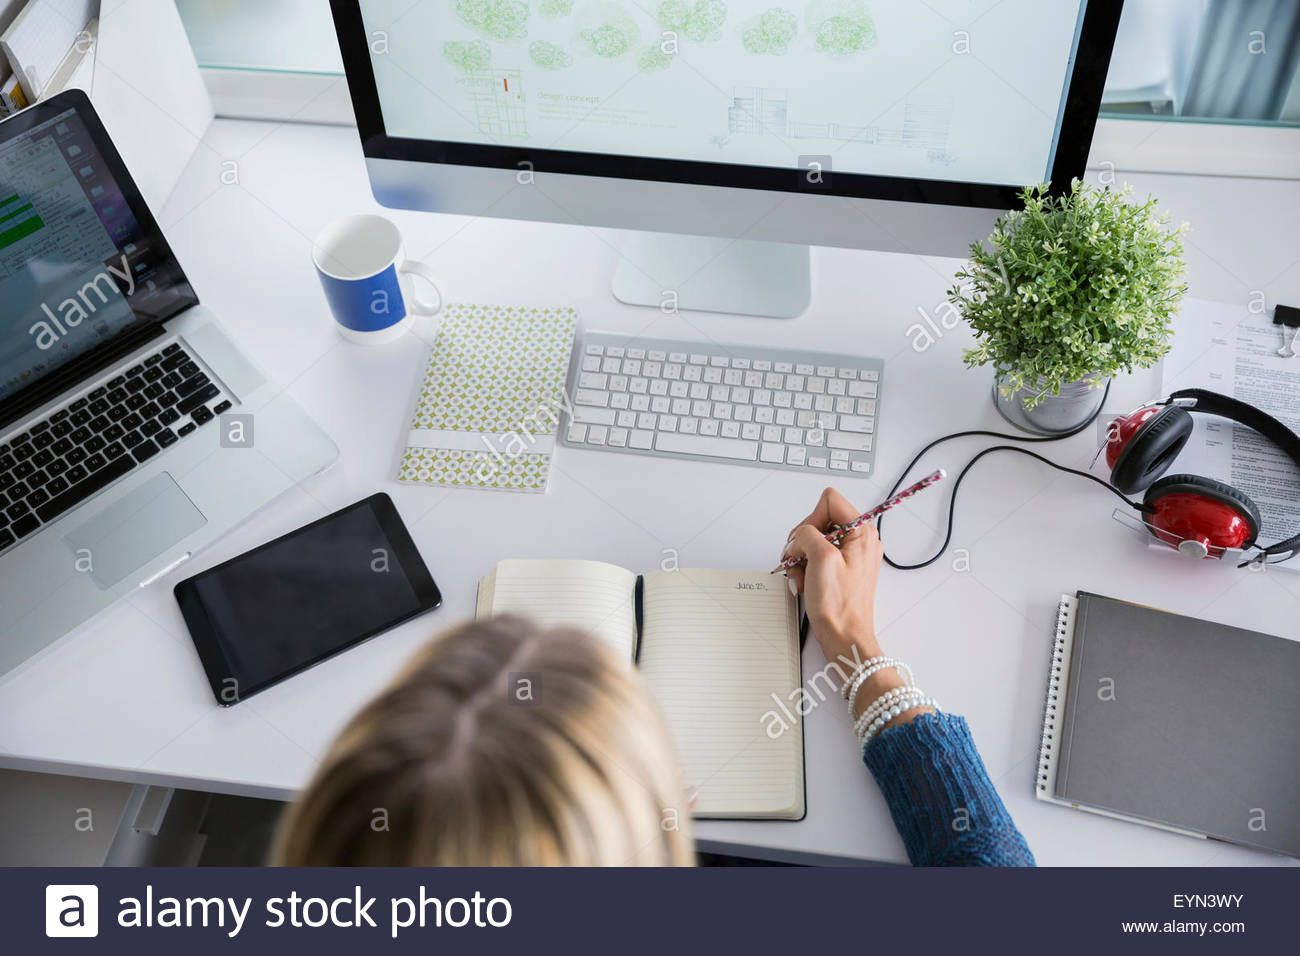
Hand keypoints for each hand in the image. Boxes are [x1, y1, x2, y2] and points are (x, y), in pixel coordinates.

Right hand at [783, 489, 933, 728]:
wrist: (844, 638)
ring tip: (800, 578)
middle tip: (798, 562)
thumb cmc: (839, 606)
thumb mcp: (821, 558)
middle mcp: (859, 540)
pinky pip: (815, 557)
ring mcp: (850, 555)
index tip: (805, 542)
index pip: (829, 501)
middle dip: (802, 542)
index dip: (810, 519)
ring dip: (800, 558)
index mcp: (861, 532)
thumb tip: (800, 535)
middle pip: (818, 521)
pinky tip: (803, 584)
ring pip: (813, 540)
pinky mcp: (840, 569)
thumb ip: (808, 533)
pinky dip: (804, 568)